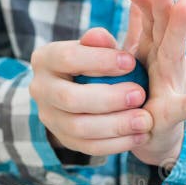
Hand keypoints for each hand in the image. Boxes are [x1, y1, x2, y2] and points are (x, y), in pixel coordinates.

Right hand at [29, 28, 152, 155]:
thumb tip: (99, 36)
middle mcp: (41, 90)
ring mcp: (50, 118)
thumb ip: (99, 42)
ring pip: (80, 128)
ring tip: (144, 120)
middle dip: (108, 99)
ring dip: (116, 125)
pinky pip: (90, 147)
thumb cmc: (93, 62)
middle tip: (140, 95)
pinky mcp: (65, 139)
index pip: (67, 58)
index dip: (100, 61)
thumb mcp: (96, 47)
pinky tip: (139, 136)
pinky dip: (117, 144)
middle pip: (70, 99)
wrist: (81, 89)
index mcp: (45, 59)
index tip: (131, 62)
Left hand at [124, 0, 185, 168]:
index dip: (142, 0)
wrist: (151, 136)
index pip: (148, 18)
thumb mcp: (134, 57)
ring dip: (181, 28)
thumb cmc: (142, 91)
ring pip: (175, 53)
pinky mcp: (174, 113)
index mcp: (152, 47)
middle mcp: (165, 60)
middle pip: (163, 27)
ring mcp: (173, 84)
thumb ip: (135, 26)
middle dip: (163, 3)